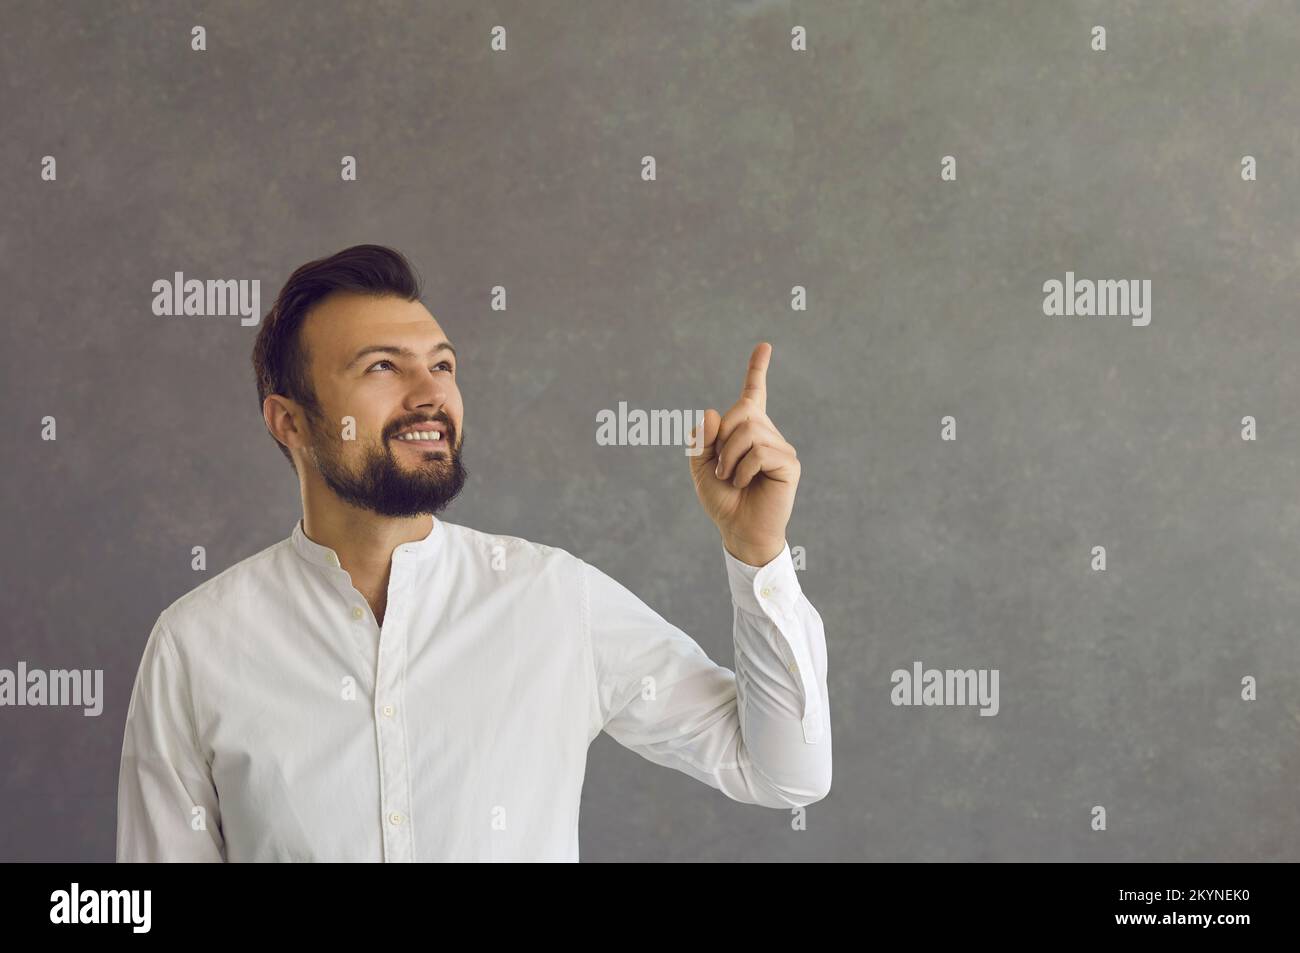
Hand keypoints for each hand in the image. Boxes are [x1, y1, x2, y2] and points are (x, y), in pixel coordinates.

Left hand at [687, 342, 800, 566]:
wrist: (738, 530)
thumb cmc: (722, 499)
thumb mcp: (700, 467)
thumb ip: (701, 439)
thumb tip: (713, 412)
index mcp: (747, 430)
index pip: (754, 393)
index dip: (758, 369)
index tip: (764, 345)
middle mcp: (767, 433)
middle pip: (742, 411)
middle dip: (721, 438)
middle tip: (720, 467)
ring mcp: (780, 447)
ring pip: (749, 431)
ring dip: (729, 458)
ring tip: (730, 478)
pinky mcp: (789, 463)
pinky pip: (760, 452)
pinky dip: (742, 469)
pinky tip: (744, 483)